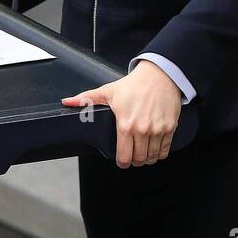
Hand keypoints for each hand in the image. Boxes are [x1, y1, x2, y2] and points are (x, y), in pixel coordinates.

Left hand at [62, 60, 181, 167]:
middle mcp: (142, 130)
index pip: (124, 157)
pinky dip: (159, 153)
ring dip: (147, 158)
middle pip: (139, 160)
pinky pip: (165, 150)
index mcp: (125, 125)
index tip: (122, 159)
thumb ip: (86, 99)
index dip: (122, 162)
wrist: (159, 75)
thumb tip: (67, 102)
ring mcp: (158, 130)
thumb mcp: (108, 91)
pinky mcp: (170, 128)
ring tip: (143, 152)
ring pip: (152, 157)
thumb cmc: (134, 84)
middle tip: (132, 155)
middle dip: (134, 160)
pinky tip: (154, 147)